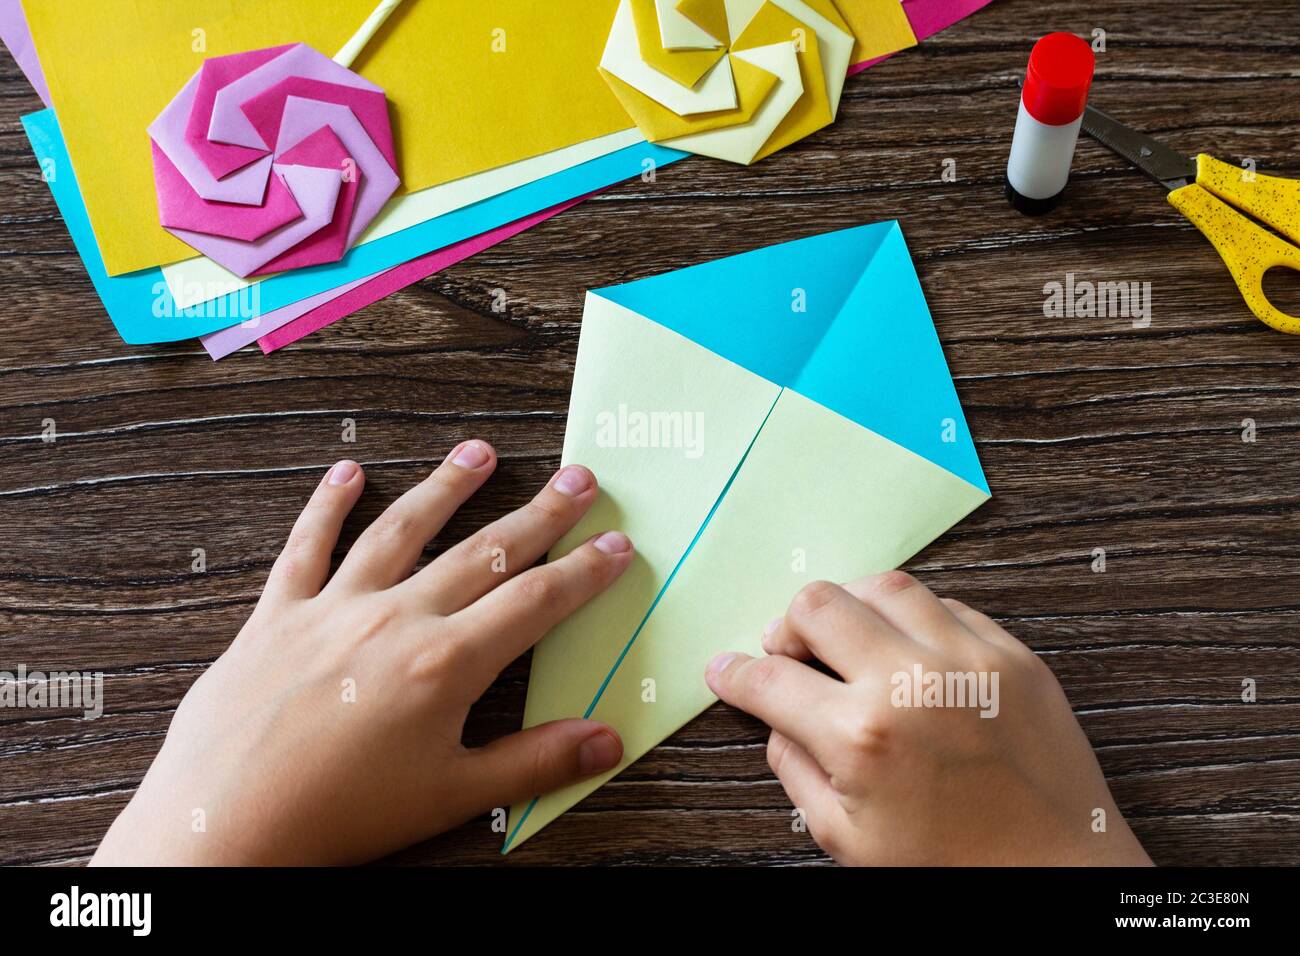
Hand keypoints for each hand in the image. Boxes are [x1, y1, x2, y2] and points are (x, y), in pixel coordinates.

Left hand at [92, 440, 633, 865]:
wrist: (224, 826)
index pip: (535, 602)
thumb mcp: (451, 797)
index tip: (616, 544)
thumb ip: (533, 762)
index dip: (583, 571)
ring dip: (445, 488)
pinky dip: (325, 506)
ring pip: (401, 530)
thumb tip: (604, 743)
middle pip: (483, 552)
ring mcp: (334, 609)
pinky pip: (306, 547)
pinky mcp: (277, 615)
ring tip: (477, 453)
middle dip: (538, 513)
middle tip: (576, 479)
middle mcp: (395, 618)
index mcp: (445, 664)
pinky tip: (346, 473)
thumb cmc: (340, 817)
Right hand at [705, 573, 1151, 865]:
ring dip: (850, 607)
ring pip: (882, 586)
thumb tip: (775, 717)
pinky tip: (908, 649)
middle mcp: (911, 683)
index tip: (726, 668)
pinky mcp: (1013, 654)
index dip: (734, 672)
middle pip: (815, 605)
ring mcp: (968, 660)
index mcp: (861, 737)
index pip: (770, 679)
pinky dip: (914, 618)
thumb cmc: (954, 865)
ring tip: (849, 641)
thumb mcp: (848, 838)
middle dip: (786, 628)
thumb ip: (796, 770)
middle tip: (790, 654)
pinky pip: (946, 603)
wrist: (1057, 873)